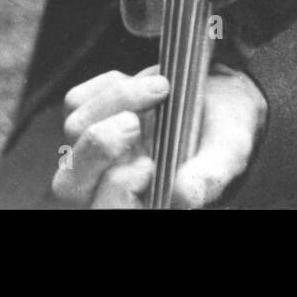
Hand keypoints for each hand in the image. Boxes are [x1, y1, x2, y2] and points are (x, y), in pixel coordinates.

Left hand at [52, 63, 266, 208]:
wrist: (225, 95)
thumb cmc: (227, 133)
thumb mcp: (229, 153)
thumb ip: (208, 176)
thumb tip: (183, 197)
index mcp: (142, 204)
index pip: (105, 211)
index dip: (116, 193)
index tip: (150, 167)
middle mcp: (108, 186)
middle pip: (68, 185)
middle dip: (100, 146)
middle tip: (136, 123)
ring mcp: (94, 152)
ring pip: (74, 130)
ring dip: (118, 101)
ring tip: (162, 89)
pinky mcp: (90, 116)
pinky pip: (76, 100)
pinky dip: (109, 87)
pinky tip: (142, 85)